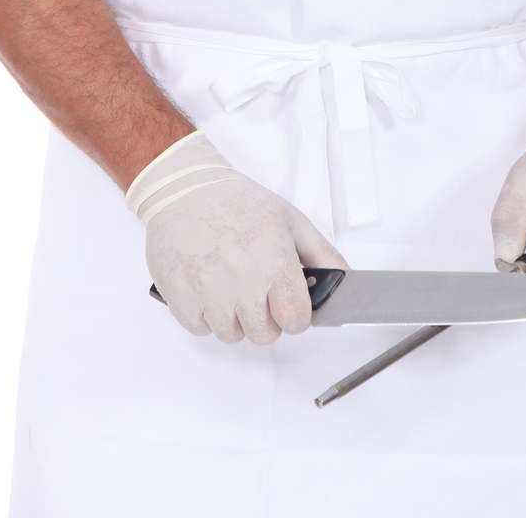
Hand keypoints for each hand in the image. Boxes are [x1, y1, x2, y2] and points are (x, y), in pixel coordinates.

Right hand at [125, 128, 350, 343]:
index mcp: (274, 262)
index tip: (287, 301)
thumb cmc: (239, 203)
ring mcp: (208, 292)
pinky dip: (205, 314)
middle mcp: (242, 282)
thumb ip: (323, 255)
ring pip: (231, 335)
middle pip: (264, 335)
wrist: (185, 190)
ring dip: (234, 317)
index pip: (296, 322)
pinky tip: (207, 284)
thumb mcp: (291, 220)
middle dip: (265, 317)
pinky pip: (200, 329)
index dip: (295, 313)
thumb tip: (347, 281)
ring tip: (229, 283)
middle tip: (256, 289)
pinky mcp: (179, 297)